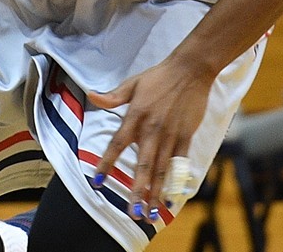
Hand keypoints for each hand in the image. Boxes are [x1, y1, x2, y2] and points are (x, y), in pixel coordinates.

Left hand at [87, 55, 215, 218]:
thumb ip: (113, 97)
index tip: (98, 182)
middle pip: (143, 165)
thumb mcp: (133, 83)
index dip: (107, 164)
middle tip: (132, 212)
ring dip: (155, 193)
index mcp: (136, 117)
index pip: (117, 144)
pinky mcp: (186, 136)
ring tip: (149, 214)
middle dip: (137, 191)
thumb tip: (91, 96)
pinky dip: (175, 182)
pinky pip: (180, 163)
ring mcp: (171, 135)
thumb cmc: (160, 76)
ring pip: (161, 170)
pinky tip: (171, 198)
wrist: (191, 69)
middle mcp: (152, 130)